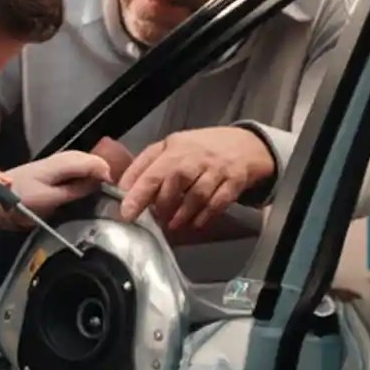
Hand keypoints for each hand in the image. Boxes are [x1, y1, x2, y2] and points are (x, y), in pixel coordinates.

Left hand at [0, 151, 109, 228]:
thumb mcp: (51, 199)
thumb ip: (76, 191)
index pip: (96, 163)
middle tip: (108, 195)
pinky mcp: (53, 166)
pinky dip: (85, 174)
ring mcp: (58, 159)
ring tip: (100, 192)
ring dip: (95, 174)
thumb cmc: (22, 198)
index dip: (107, 177)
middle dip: (103, 174)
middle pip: (93, 160)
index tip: (111, 194)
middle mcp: (63, 156)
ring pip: (86, 162)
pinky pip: (77, 166)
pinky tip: (85, 187)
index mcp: (64, 163)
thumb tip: (98, 184)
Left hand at [119, 127, 273, 229]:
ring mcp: (217, 169)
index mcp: (175, 146)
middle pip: (174, 180)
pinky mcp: (234, 181)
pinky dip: (205, 216)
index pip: (152, 170)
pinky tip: (194, 224)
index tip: (126, 212)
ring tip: (172, 224)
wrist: (246, 144)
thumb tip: (123, 187)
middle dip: (162, 204)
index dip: (138, 193)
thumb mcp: (172, 147)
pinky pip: (218, 202)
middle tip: (155, 218)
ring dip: (182, 213)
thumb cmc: (201, 149)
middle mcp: (195, 156)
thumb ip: (147, 164)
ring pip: (197, 194)